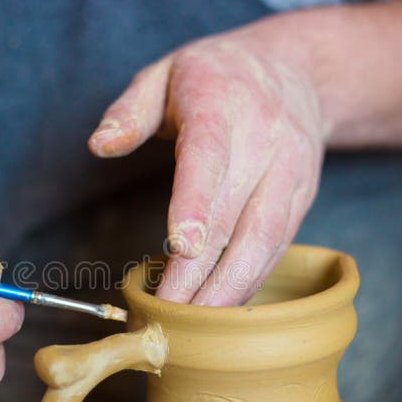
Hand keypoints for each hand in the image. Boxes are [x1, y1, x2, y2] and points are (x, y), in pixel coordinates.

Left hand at [89, 29, 324, 304]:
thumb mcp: (163, 74)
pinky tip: (225, 308)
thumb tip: (100, 146)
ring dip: (232, 289)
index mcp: (222, 106)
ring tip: (198, 330)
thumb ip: (128, 111)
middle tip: (170, 318)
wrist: (296, 71)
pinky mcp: (302, 198)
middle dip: (203, 275)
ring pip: (265, 241)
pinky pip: (278, 247)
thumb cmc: (215, 76)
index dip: (196, 205)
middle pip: (236, 217)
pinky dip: (251, 281)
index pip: (209, 159)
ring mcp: (290, 172)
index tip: (180, 248)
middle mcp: (264, 141)